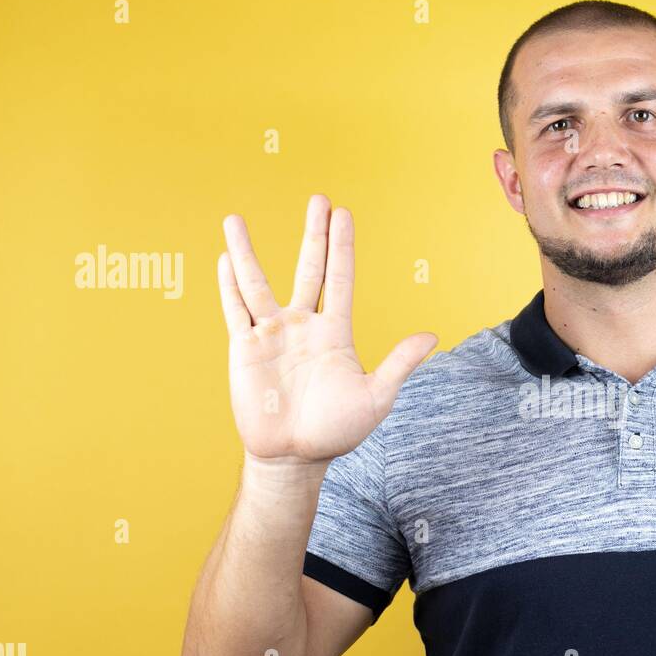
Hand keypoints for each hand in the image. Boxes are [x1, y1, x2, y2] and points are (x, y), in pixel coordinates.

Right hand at [218, 194, 436, 463]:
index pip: (339, 278)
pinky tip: (224, 259)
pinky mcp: (244, 350)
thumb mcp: (376, 396)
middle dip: (314, 235)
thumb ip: (399, 364)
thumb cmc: (336, 431)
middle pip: (308, 269)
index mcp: (335, 333)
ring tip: (234, 220)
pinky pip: (234, 311)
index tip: (343, 213)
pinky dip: (228, 286)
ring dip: (246, 251)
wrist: (295, 457)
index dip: (342, 246)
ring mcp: (271, 335)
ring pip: (256, 283)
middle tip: (319, 198)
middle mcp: (303, 325)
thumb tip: (431, 336)